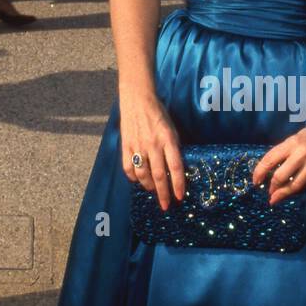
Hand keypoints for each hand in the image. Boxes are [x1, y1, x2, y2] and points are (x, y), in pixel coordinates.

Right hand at [120, 95, 184, 209]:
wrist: (137, 99)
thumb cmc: (159, 114)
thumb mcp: (172, 128)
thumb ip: (174, 147)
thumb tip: (176, 169)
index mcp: (168, 139)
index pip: (175, 167)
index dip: (178, 184)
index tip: (180, 197)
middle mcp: (153, 144)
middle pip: (159, 175)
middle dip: (163, 193)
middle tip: (166, 205)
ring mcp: (138, 146)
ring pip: (142, 174)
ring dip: (148, 186)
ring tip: (153, 190)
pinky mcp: (126, 145)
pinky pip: (128, 167)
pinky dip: (133, 177)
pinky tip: (137, 179)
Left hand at [250, 118, 305, 205]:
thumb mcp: (297, 138)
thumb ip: (285, 152)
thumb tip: (272, 169)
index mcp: (291, 143)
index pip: (269, 160)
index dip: (259, 173)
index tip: (255, 181)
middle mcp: (300, 155)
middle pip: (279, 177)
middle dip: (271, 187)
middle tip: (268, 191)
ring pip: (293, 186)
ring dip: (282, 194)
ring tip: (276, 197)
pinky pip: (305, 185)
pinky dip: (296, 190)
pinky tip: (291, 192)